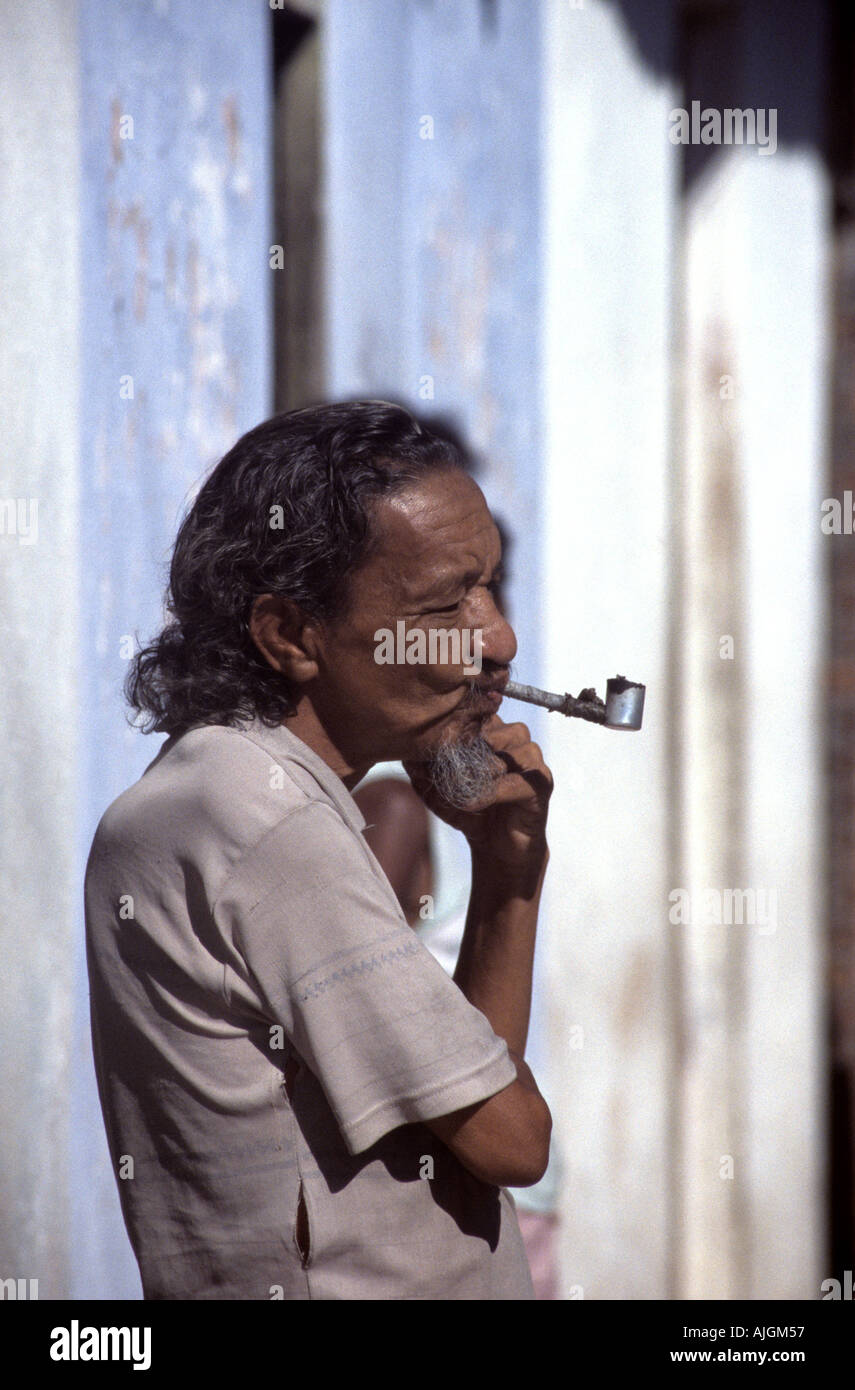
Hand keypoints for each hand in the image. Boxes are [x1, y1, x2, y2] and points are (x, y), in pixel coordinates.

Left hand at [403, 716, 551, 872]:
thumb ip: (424, 775)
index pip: (478, 714)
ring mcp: (533, 760)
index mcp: (495, 733)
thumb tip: (405, 757)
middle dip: (468, 744)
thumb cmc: (471, 813)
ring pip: (511, 745)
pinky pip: (517, 780)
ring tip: (459, 784)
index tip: (433, 742)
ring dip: (482, 765)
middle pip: (495, 726)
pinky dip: (491, 792)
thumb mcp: (440, 793)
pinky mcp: (542, 785)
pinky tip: (469, 803)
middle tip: (444, 763)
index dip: (457, 726)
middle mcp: (517, 740)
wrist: (498, 849)